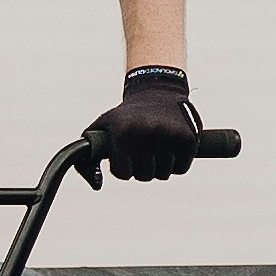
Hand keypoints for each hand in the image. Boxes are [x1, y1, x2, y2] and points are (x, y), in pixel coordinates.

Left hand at [81, 72, 202, 184]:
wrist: (157, 89)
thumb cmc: (125, 116)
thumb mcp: (100, 128)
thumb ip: (87, 159)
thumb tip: (96, 185)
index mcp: (122, 131)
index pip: (122, 174)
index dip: (123, 167)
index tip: (125, 153)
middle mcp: (146, 131)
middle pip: (144, 176)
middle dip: (142, 167)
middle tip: (142, 148)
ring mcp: (168, 134)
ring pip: (164, 174)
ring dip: (160, 166)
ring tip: (156, 145)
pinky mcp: (188, 137)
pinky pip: (181, 169)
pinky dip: (177, 163)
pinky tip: (171, 146)